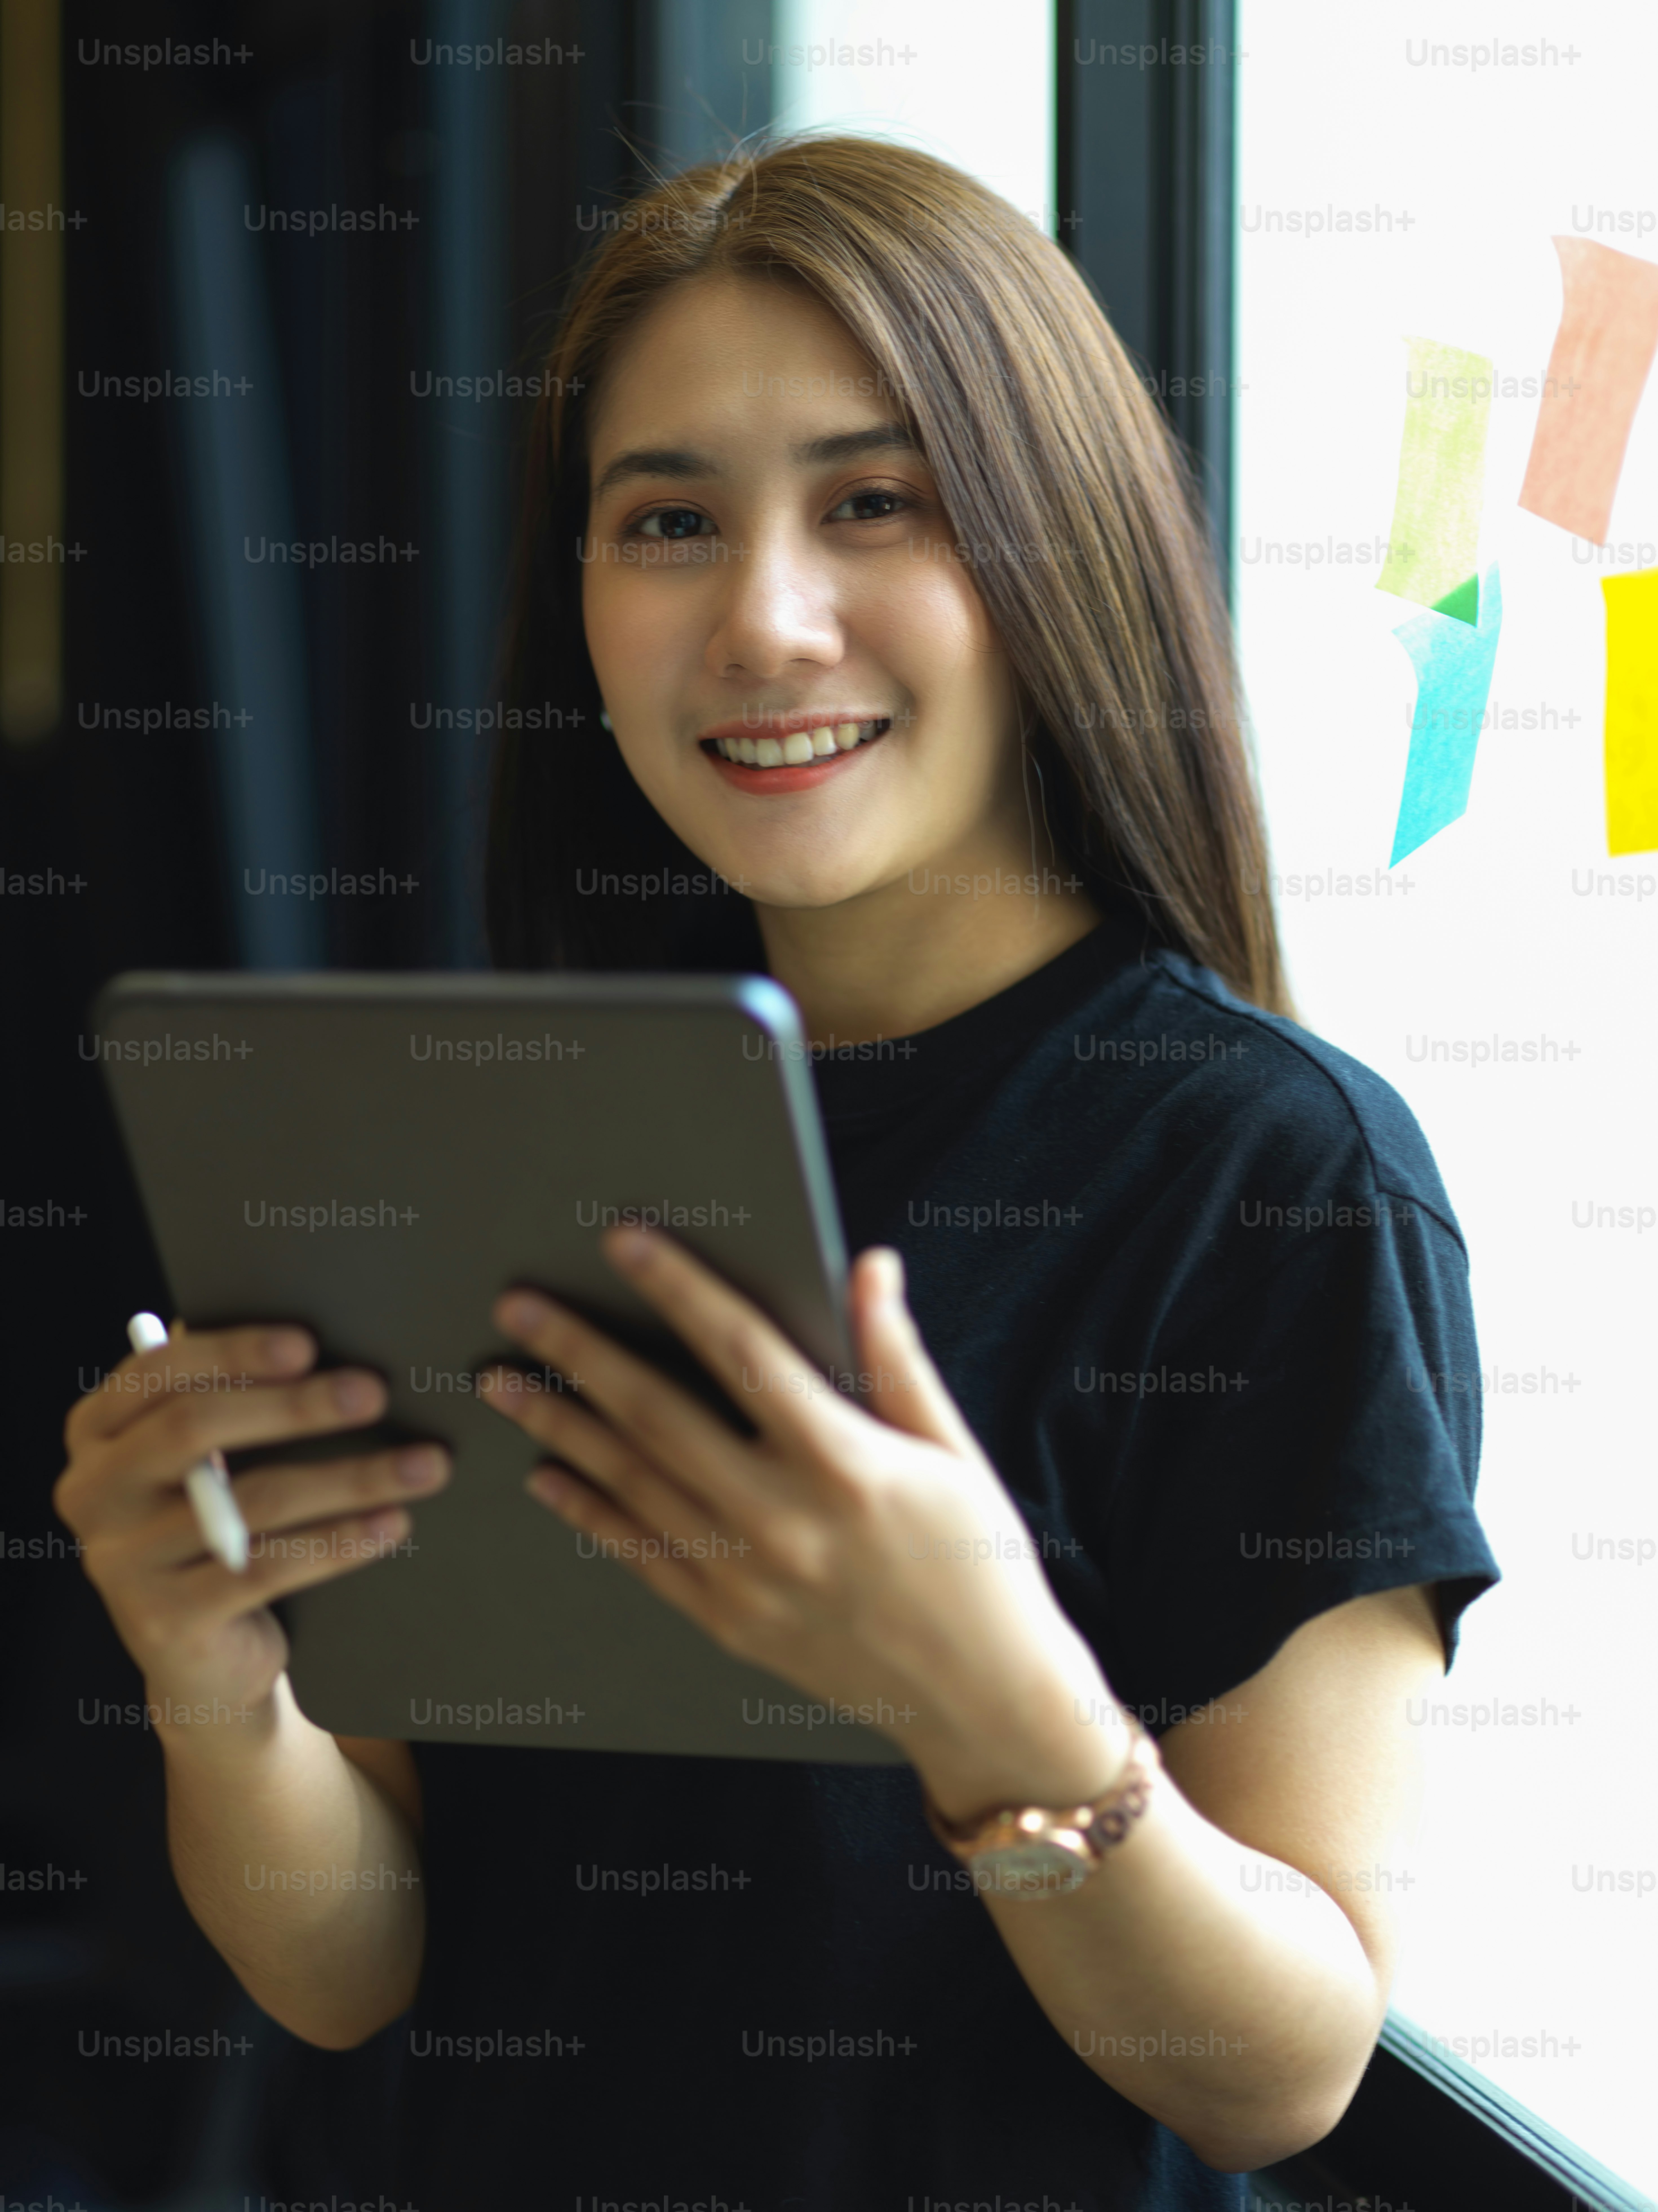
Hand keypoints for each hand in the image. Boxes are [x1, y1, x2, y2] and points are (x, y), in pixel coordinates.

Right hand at [55, 1322, 450, 1730]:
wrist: (203, 1657)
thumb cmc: (215, 1528)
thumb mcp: (206, 1465)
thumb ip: (226, 1401)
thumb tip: (315, 1338)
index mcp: (98, 1434)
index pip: (156, 1372)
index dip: (232, 1352)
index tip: (309, 1343)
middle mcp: (94, 1493)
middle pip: (194, 1428)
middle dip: (294, 1406)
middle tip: (374, 1392)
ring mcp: (120, 1563)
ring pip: (249, 1502)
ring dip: (347, 1478)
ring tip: (423, 1464)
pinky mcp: (166, 1621)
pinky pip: (266, 1569)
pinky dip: (339, 1542)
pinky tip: (393, 1523)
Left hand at [483, 1227, 1128, 1815]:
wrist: (983, 1699)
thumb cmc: (979, 1561)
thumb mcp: (952, 1450)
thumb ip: (897, 1357)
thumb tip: (869, 1265)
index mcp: (846, 1463)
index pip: (743, 1351)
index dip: (680, 1288)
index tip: (623, 1240)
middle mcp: (784, 1520)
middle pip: (659, 1415)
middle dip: (581, 1354)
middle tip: (517, 1307)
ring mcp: (747, 1579)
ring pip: (633, 1484)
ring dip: (561, 1428)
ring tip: (504, 1383)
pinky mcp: (729, 1625)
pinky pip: (640, 1557)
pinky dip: (589, 1513)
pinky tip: (547, 1477)